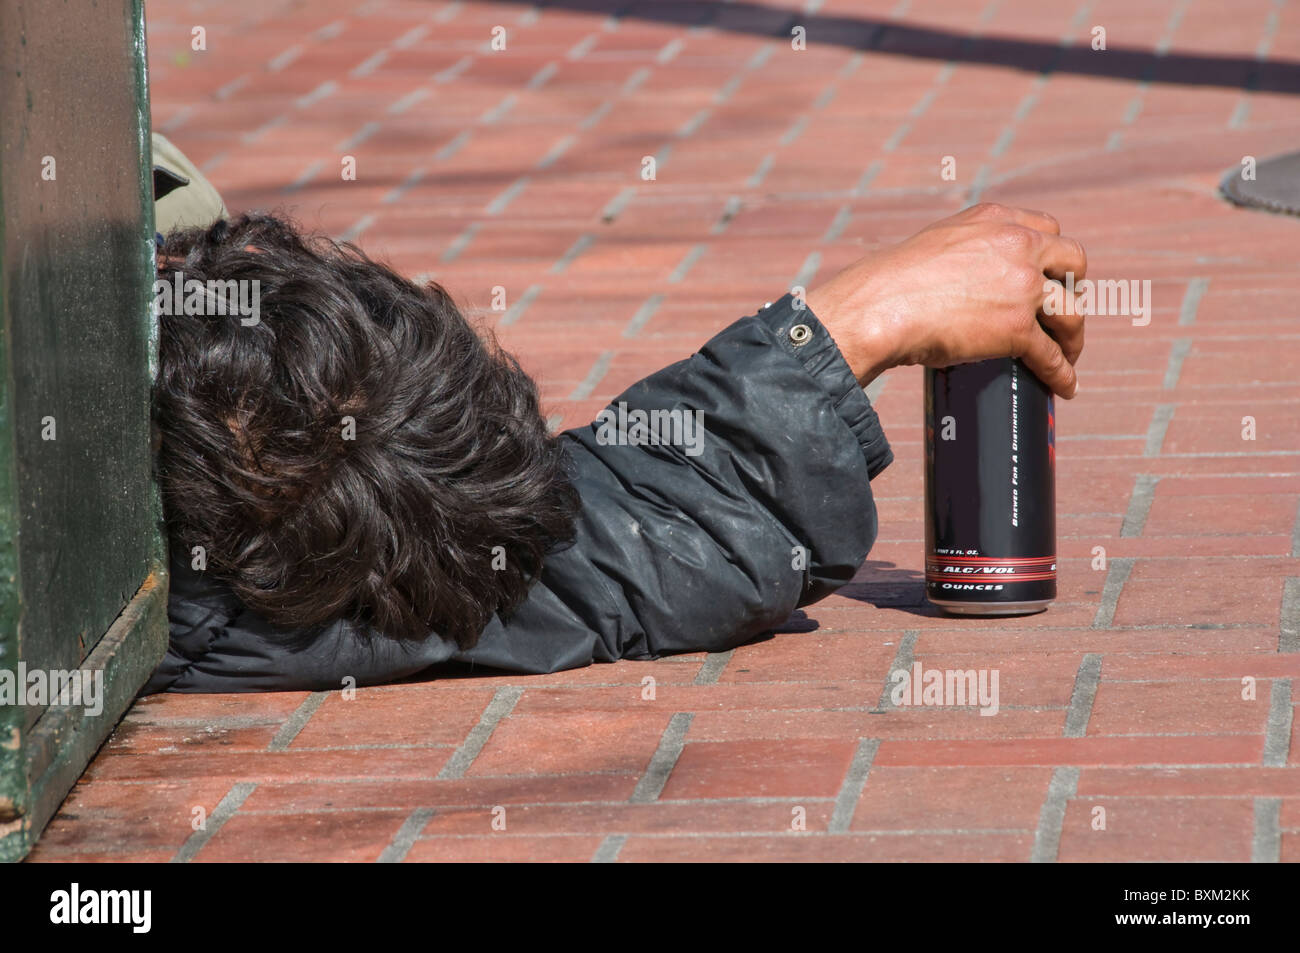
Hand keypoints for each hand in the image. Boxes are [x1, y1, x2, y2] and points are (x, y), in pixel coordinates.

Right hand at [805, 203, 1086, 397]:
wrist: (880, 307)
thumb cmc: (892, 282)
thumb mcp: (937, 243)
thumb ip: (967, 251)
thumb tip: (970, 282)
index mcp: (996, 219)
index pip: (1048, 229)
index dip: (1054, 257)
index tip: (1051, 276)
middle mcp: (1017, 245)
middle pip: (1073, 263)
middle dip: (1073, 290)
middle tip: (1060, 313)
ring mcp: (1022, 287)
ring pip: (1070, 311)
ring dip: (1072, 336)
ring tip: (1067, 355)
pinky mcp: (1017, 328)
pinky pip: (1051, 354)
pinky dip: (1061, 373)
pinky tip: (1064, 385)